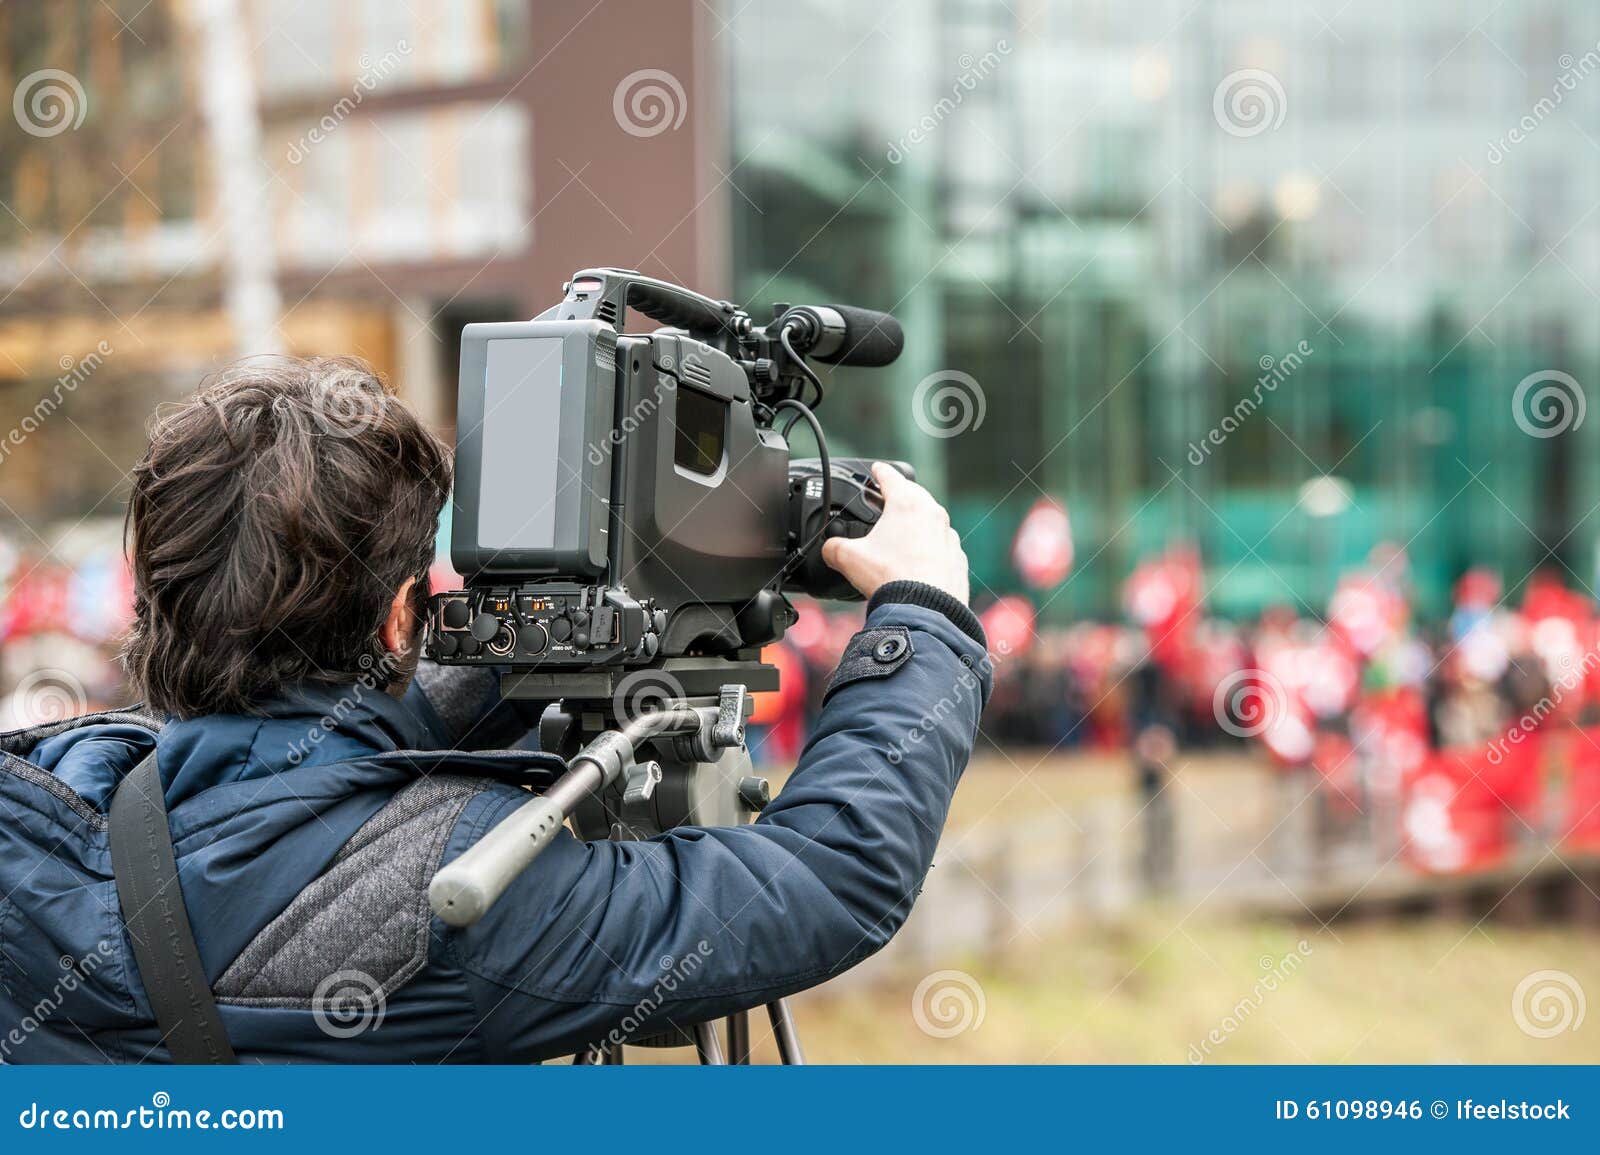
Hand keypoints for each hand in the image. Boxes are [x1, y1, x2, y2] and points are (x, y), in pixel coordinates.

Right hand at [821, 462, 969, 604]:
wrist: (925, 609)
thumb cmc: (891, 578)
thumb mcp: (849, 559)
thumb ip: (833, 547)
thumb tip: (827, 549)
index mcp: (906, 504)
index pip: (891, 477)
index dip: (880, 471)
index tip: (877, 469)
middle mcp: (932, 514)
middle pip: (915, 495)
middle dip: (902, 495)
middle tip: (889, 499)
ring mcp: (948, 537)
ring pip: (932, 520)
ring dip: (918, 523)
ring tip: (902, 536)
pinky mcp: (957, 559)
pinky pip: (942, 546)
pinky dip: (931, 549)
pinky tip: (918, 563)